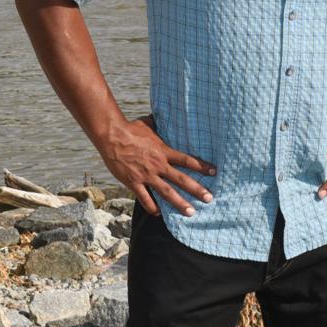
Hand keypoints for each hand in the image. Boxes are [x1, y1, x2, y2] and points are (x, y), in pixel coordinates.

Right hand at [100, 117, 215, 216]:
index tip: (214, 172)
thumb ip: (160, 124)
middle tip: (209, 199)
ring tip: (191, 213)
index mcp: (164, 151)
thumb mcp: (150, 124)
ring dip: (179, 203)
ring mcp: (146, 175)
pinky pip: (144, 198)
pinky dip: (152, 207)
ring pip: (166, 192)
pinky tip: (158, 214)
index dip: (202, 166)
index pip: (188, 160)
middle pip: (182, 179)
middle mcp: (158, 165)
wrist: (112, 137)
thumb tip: (165, 112)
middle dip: (197, 190)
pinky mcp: (133, 182)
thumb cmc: (131, 128)